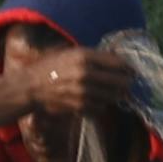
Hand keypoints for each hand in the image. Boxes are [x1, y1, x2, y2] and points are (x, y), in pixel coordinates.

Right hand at [0, 39, 142, 127]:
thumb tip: (117, 57)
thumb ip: (93, 56)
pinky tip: (94, 100)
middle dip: (127, 83)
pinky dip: (101, 105)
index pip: (118, 63)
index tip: (132, 70)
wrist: (30, 87)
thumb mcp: (71, 53)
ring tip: (112, 92)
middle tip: (128, 83)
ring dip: (115, 95)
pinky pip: (101, 108)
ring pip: (113, 96)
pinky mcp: (80, 107)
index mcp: (85, 56)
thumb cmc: (50, 66)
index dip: (128, 68)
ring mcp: (84, 92)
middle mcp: (86, 74)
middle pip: (121, 81)